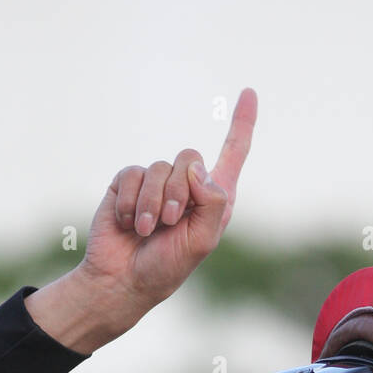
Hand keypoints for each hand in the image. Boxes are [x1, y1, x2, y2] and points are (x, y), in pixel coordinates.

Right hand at [79, 87, 257, 328]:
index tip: (249, 92)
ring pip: (158, 167)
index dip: (241, 124)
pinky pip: (132, 174)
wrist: (123, 280)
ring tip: (145, 231)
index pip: (232, 154)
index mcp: (211, 199)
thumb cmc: (166, 267)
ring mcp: (155, 183)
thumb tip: (196, 167)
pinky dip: (130, 203)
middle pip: (189, 157)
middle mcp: (185, 185)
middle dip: (178, 192)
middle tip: (169, 223)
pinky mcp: (127, 184)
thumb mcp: (202, 242)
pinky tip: (127, 223)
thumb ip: (212, 202)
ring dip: (151, 205)